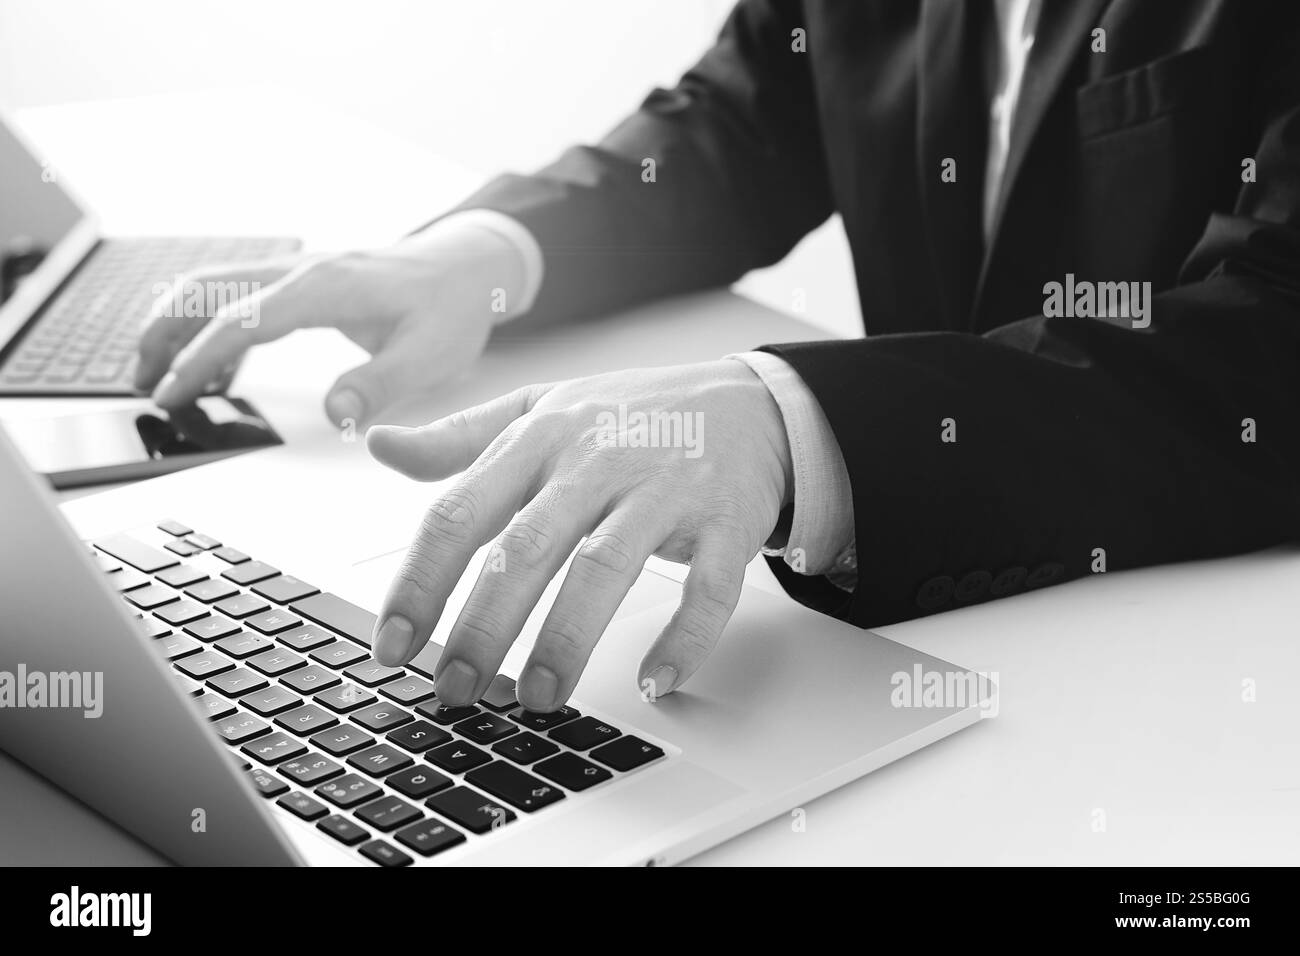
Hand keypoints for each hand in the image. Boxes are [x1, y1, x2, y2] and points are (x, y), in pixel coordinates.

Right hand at [134, 226, 524, 425]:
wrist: (471, 266)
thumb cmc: (452, 307)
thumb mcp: (429, 356)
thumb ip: (379, 385)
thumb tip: (336, 416)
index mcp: (324, 288)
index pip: (240, 321)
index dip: (198, 359)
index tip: (171, 394)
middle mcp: (303, 269)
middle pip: (208, 291)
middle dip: (164, 334)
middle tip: (139, 383)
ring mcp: (300, 270)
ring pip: (216, 286)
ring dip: (178, 324)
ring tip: (155, 372)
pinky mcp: (305, 281)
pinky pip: (242, 295)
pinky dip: (213, 325)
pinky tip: (214, 366)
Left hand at [365, 360, 793, 710]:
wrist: (749, 402)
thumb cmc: (633, 415)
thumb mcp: (541, 410)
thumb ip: (461, 436)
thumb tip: (381, 445)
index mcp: (539, 440)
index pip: (461, 512)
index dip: (420, 583)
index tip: (392, 647)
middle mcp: (595, 463)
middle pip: (525, 547)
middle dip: (482, 626)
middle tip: (456, 688)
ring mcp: (662, 491)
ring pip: (605, 568)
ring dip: (566, 639)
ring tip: (537, 697)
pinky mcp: (724, 521)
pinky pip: (706, 588)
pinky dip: (683, 638)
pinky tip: (656, 680)